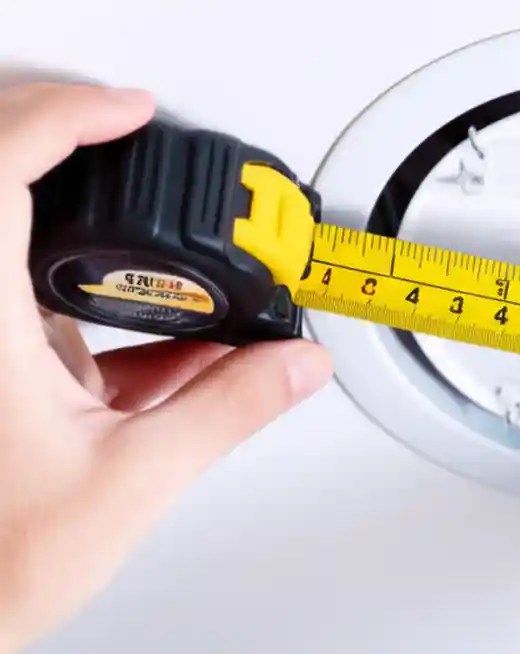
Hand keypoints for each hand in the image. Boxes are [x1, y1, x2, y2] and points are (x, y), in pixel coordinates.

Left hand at [0, 83, 331, 653]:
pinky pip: (55, 319)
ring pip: (44, 262)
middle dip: (104, 179)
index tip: (132, 110)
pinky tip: (181, 357)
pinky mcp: (4, 375)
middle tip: (157, 162)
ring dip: (121, 264)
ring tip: (194, 289)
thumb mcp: (134, 480)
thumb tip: (294, 365)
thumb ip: (228, 410)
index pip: (3, 166)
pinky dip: (119, 325)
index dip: (71, 116)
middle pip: (23, 195)